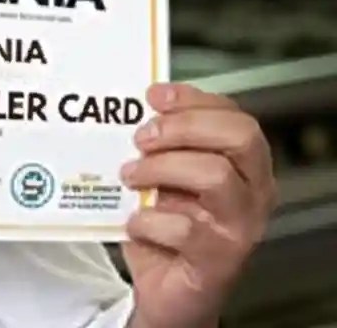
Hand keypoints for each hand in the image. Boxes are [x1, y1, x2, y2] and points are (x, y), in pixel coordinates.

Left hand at [120, 83, 277, 327]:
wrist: (167, 289)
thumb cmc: (167, 227)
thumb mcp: (165, 176)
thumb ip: (162, 146)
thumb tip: (138, 110)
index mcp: (244, 165)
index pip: (234, 116)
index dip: (193, 100)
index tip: (153, 95)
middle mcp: (253, 192)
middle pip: (239, 137)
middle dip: (183, 127)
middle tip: (142, 138)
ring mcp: (241, 227)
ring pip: (215, 176)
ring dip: (162, 169)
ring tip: (131, 177)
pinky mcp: (219, 260)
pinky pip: (186, 228)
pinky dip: (150, 220)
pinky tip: (135, 221)